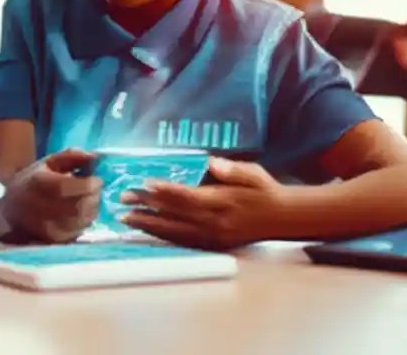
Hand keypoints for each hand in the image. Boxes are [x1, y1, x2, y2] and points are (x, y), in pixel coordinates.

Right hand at [3, 149, 100, 242]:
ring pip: (78, 221)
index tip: (97, 180)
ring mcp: (42, 226)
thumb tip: (95, 157)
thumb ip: (73, 156)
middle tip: (96, 191)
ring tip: (90, 201)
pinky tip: (82, 213)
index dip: (86, 184)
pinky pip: (76, 232)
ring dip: (91, 210)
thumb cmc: (34, 180)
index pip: (64, 186)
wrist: (11, 206)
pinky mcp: (49, 240)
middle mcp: (36, 206)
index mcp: (35, 182)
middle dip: (93, 197)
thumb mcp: (50, 162)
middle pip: (75, 206)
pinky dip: (84, 222)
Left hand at [121, 158, 287, 249]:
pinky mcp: (213, 245)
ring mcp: (213, 236)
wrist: (283, 218)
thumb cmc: (264, 190)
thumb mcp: (253, 173)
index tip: (144, 184)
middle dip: (147, 207)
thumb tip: (212, 162)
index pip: (189, 196)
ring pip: (175, 231)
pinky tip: (147, 231)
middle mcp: (216, 222)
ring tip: (125, 218)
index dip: (165, 191)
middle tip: (122, 199)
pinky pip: (183, 242)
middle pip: (175, 214)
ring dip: (149, 224)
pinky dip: (163, 236)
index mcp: (224, 202)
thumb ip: (232, 169)